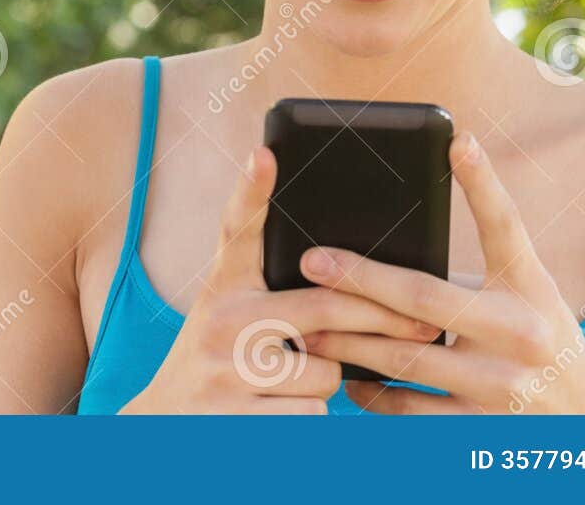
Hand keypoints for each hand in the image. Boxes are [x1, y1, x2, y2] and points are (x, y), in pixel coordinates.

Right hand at [120, 145, 443, 413]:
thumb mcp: (231, 320)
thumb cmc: (218, 364)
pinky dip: (308, 419)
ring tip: (287, 385)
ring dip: (327, 383)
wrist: (162, 430)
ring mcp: (226, 370)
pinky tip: (274, 417)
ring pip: (326, 372)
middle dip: (381, 317)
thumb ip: (277, 299)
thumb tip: (360, 292)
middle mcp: (220, 320)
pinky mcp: (236, 417)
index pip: (237, 230)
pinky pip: (313, 414)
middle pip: (324, 307)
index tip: (264, 154)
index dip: (250, 190)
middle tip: (423, 322)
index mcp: (222, 287)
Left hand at [297, 131, 584, 414]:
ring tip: (309, 327)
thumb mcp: (530, 298)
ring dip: (350, 342)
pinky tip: (349, 378)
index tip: (458, 140)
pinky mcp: (480, 430)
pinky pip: (409, 411)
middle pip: (425, 299)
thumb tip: (407, 230)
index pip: (505, 227)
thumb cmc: (546, 346)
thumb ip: (479, 272)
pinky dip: (372, 393)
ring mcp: (501, 388)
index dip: (483, 182)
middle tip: (312, 261)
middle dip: (361, 278)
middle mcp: (521, 335)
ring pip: (404, 360)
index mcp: (532, 290)